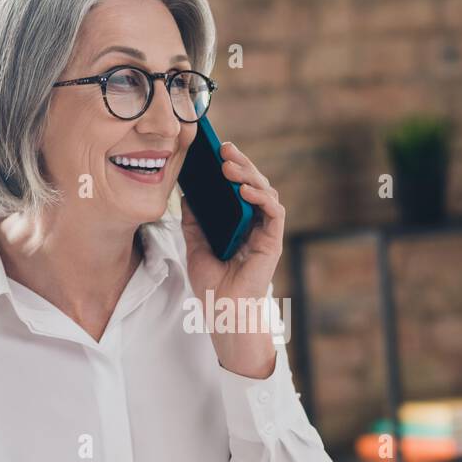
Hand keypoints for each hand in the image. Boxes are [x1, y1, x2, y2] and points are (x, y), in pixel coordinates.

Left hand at [179, 141, 284, 377]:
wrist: (221, 312)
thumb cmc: (212, 284)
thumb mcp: (194, 245)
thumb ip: (193, 220)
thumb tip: (186, 193)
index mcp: (237, 222)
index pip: (237, 186)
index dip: (229, 166)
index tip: (213, 151)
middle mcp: (254, 223)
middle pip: (253, 183)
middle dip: (240, 163)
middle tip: (223, 149)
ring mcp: (265, 231)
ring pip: (265, 192)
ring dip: (249, 176)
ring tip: (229, 167)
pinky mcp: (273, 241)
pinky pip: (274, 212)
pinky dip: (262, 197)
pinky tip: (246, 191)